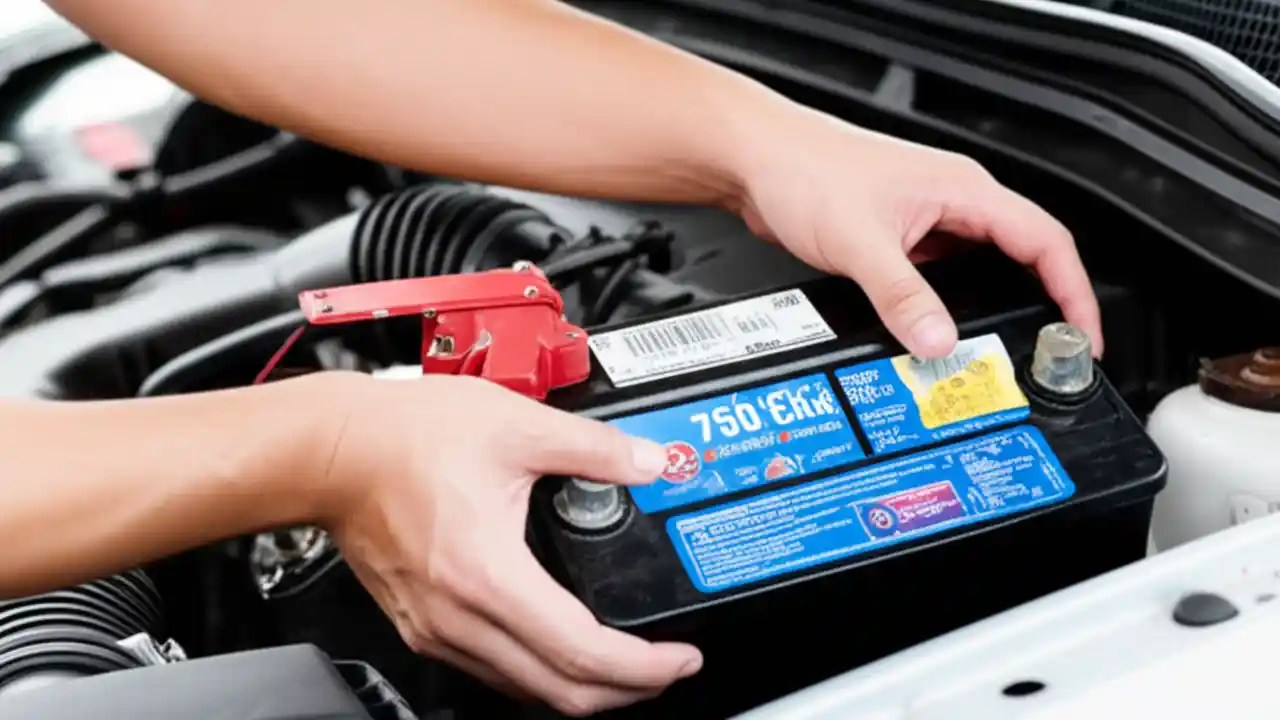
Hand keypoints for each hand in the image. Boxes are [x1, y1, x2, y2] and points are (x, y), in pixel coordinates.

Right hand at [311, 373, 699, 716]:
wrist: (330, 450)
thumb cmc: (404, 437)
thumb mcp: (516, 426)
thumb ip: (595, 448)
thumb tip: (651, 462)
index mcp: (489, 575)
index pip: (583, 653)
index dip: (643, 667)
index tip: (680, 658)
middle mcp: (460, 619)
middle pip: (558, 691)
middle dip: (625, 691)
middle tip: (666, 668)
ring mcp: (436, 630)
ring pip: (524, 690)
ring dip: (582, 687)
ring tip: (626, 663)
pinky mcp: (422, 626)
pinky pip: (493, 672)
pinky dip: (540, 673)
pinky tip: (562, 647)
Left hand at [727, 104, 1101, 358]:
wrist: (755, 160)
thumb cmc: (804, 170)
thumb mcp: (860, 242)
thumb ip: (903, 297)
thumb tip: (939, 341)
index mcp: (964, 190)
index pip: (1046, 241)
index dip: (1075, 292)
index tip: (1083, 336)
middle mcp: (952, 200)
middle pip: (1023, 256)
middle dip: (1045, 304)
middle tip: (1052, 351)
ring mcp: (926, 218)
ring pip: (981, 267)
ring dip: (994, 305)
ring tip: (1002, 348)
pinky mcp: (899, 235)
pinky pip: (942, 274)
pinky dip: (949, 305)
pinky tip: (939, 329)